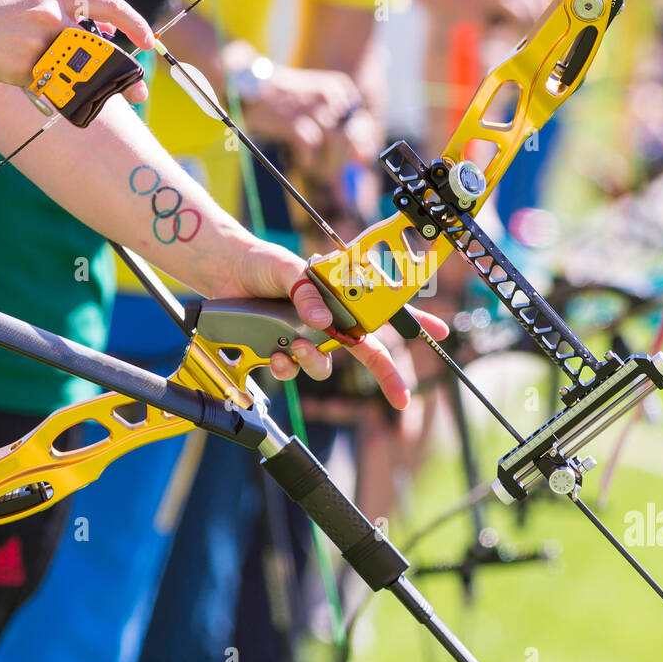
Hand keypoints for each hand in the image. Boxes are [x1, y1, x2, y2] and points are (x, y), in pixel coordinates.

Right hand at [0, 0, 154, 102]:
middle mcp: (52, 15)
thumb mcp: (34, 1)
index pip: (109, 5)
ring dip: (92, 90)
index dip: (135, 24)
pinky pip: (54, 91)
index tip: (149, 42)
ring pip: (82, 75)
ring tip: (95, 97)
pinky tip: (50, 95)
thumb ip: (70, 14)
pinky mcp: (25, 68)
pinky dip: (58, 97)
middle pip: (103, 51)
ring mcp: (39, 42)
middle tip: (137, 92)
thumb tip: (104, 28)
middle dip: (124, 76)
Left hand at [217, 240, 448, 409]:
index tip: (439, 333)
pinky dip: (285, 367)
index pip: (382, 309)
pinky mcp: (281, 350)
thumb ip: (307, 292)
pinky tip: (275, 353)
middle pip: (366, 350)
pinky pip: (292, 371)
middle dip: (387, 376)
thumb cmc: (262, 263)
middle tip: (401, 398)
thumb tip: (322, 320)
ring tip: (299, 349)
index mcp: (339, 297)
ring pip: (325, 366)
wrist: (223, 272)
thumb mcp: (288, 268)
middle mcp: (328, 321)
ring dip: (317, 363)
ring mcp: (305, 338)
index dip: (414, 322)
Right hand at [230, 54, 382, 174]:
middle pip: (348, 134)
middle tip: (328, 170)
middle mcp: (329, 94)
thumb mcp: (318, 111)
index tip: (354, 160)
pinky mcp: (293, 119)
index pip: (361, 123)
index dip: (359, 145)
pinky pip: (311, 147)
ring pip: (334, 142)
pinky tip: (302, 161)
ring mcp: (311, 106)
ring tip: (315, 168)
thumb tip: (365, 158)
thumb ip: (343, 132)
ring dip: (327, 162)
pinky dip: (309, 159)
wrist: (251, 88)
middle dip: (341, 159)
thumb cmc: (286, 102)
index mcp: (339, 88)